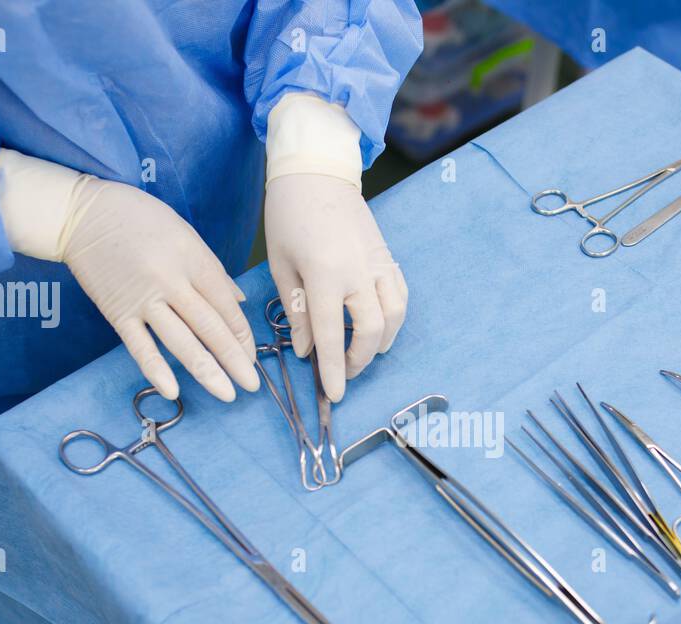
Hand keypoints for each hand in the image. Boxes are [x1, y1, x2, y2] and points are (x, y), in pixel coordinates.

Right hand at [61, 179, 258, 401]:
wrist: (82, 214)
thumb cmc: (138, 218)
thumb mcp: (184, 233)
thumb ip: (212, 269)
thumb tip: (238, 301)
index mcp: (192, 259)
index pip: (225, 305)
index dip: (242, 335)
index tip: (252, 356)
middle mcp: (171, 281)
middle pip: (210, 327)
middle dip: (234, 359)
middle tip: (252, 385)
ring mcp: (143, 299)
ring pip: (181, 340)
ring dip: (206, 370)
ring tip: (226, 394)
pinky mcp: (117, 311)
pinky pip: (140, 346)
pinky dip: (156, 369)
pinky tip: (173, 391)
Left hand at [263, 173, 407, 400]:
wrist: (317, 170)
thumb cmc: (289, 215)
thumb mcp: (281, 264)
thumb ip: (295, 310)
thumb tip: (306, 349)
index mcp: (325, 274)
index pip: (333, 334)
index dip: (333, 369)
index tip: (334, 395)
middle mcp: (358, 271)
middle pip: (372, 330)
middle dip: (359, 358)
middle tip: (343, 372)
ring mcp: (378, 263)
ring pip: (394, 315)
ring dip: (381, 341)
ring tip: (362, 351)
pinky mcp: (387, 255)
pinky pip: (400, 294)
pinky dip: (393, 316)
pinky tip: (377, 324)